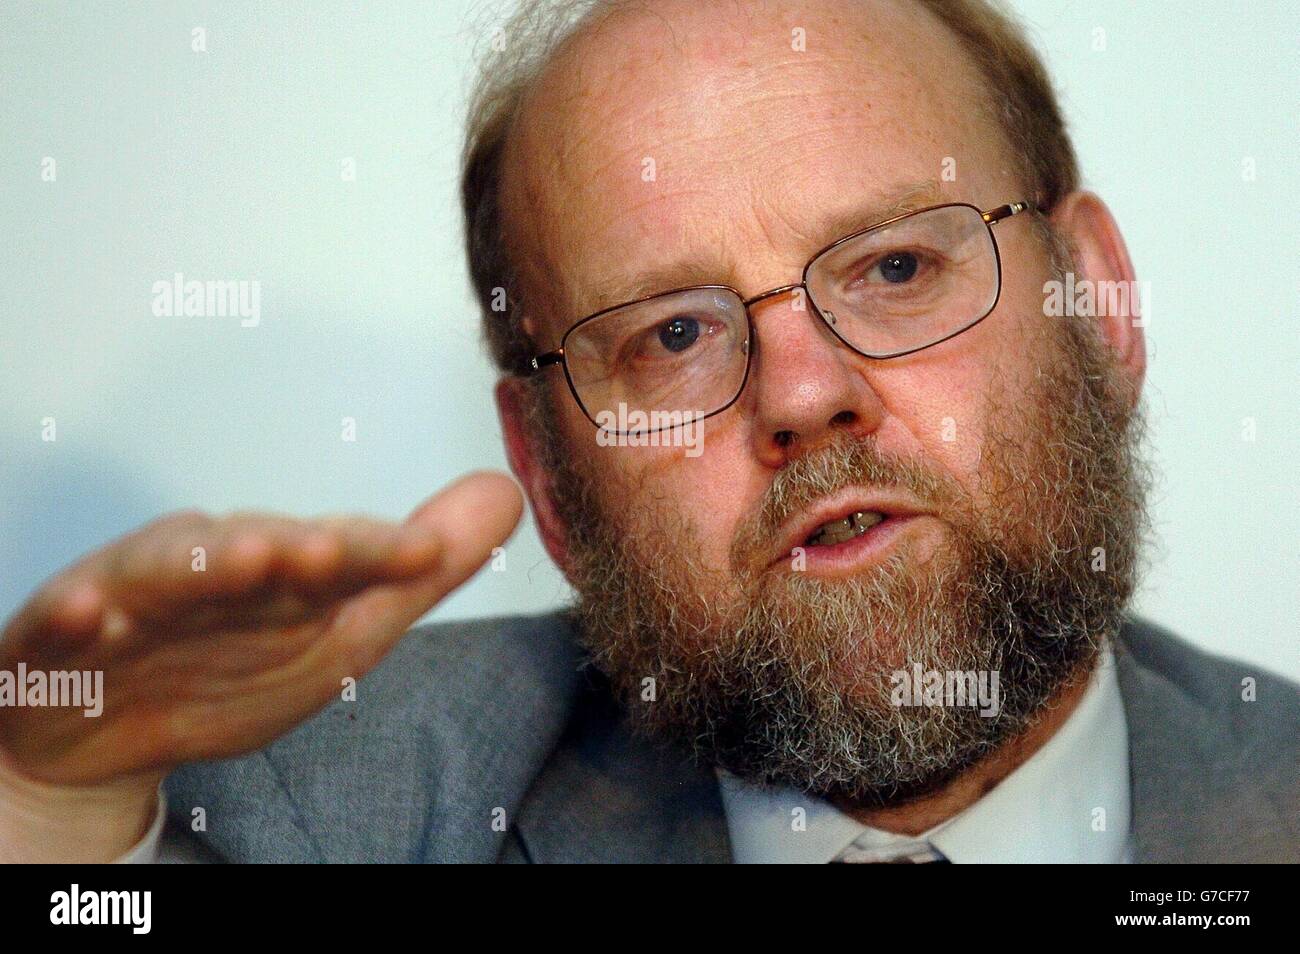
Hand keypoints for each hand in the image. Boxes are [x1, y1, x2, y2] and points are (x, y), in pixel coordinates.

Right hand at [0, 471, 521, 857]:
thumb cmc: (231, 667)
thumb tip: (508, 494)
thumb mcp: (339, 630)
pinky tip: (88, 612)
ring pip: (167, 574)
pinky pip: (63, 624)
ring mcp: (137, 596)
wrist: (104, 728)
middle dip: (291, 549)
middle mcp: (214, 566)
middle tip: (324, 550)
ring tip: (242, 559)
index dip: (377, 552)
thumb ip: (417, 572)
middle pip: (254, 552)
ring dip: (203, 565)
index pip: (338, 555)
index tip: (423, 551)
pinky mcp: (62, 636)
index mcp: (282, 567)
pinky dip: (75, 617)